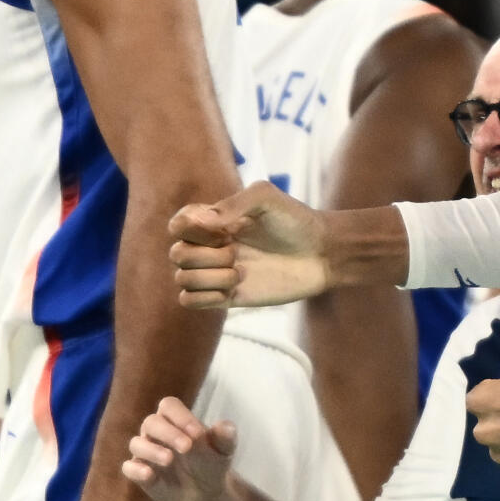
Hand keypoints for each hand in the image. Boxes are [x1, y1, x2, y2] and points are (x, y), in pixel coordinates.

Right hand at [121, 395, 239, 500]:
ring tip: (169, 460)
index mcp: (175, 420)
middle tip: (187, 447)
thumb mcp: (223, 451)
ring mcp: (146, 453)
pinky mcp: (139, 473)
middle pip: (151, 422)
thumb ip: (225, 437)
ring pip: (136, 443)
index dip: (181, 416)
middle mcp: (156, 433)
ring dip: (151, 450)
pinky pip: (129, 468)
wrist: (206, 493)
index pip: (169, 406)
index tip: (198, 434)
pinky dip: (135, 470)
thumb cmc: (211, 464)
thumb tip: (226, 426)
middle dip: (168, 433)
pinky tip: (149, 474)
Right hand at [168, 182, 332, 307]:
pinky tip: (231, 290)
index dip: (189, 228)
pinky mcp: (227, 298)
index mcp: (215, 222)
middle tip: (236, 253)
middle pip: (176, 255)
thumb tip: (201, 221)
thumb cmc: (296, 221)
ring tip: (238, 274)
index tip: (220, 228)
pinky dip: (204, 298)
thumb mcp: (266, 198)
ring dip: (208, 278)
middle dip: (203, 256)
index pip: (177, 224)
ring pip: (182, 280)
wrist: (323, 254)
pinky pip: (190, 302)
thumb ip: (233, 204)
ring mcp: (218, 273)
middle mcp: (212, 247)